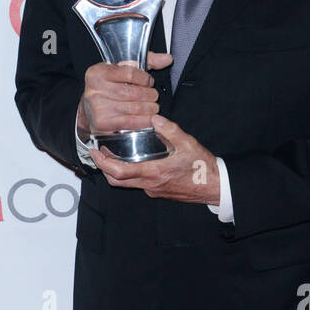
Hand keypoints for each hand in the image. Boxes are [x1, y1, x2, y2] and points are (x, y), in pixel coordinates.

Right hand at [77, 52, 172, 140]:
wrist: (89, 110)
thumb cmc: (108, 88)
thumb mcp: (122, 70)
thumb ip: (146, 61)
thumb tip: (167, 58)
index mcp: (98, 72)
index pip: (129, 72)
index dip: (145, 79)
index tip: (148, 82)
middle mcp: (95, 89)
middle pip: (133, 92)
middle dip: (149, 95)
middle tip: (153, 97)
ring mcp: (98, 107)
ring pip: (134, 107)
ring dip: (149, 108)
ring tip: (153, 107)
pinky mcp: (103, 123)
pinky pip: (131, 121)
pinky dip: (144, 121)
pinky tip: (150, 118)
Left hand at [90, 115, 220, 202]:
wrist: (214, 187)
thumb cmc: (202, 168)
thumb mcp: (188, 143)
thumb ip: (170, 129)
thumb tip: (154, 118)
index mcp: (154, 172)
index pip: (119, 172)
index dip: (102, 162)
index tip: (94, 151)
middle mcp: (150, 184)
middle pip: (116, 181)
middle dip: (103, 168)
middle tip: (98, 153)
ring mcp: (153, 190)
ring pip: (126, 184)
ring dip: (116, 171)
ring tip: (114, 155)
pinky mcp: (158, 192)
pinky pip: (139, 184)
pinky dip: (131, 173)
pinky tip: (136, 161)